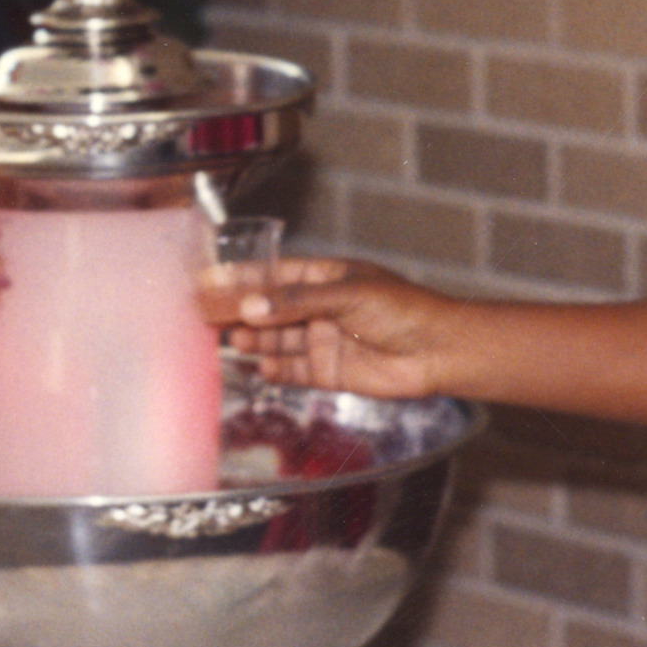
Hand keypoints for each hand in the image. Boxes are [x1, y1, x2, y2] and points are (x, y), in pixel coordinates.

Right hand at [216, 261, 461, 398]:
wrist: (439, 352)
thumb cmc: (402, 309)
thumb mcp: (347, 294)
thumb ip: (297, 301)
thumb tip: (251, 307)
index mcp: (325, 277)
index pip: (275, 275)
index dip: (243, 278)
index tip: (210, 281)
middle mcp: (320, 307)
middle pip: (271, 309)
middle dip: (241, 312)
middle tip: (207, 316)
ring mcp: (323, 340)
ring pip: (279, 340)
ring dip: (256, 340)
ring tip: (232, 340)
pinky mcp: (329, 371)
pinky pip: (294, 371)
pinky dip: (275, 370)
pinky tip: (260, 367)